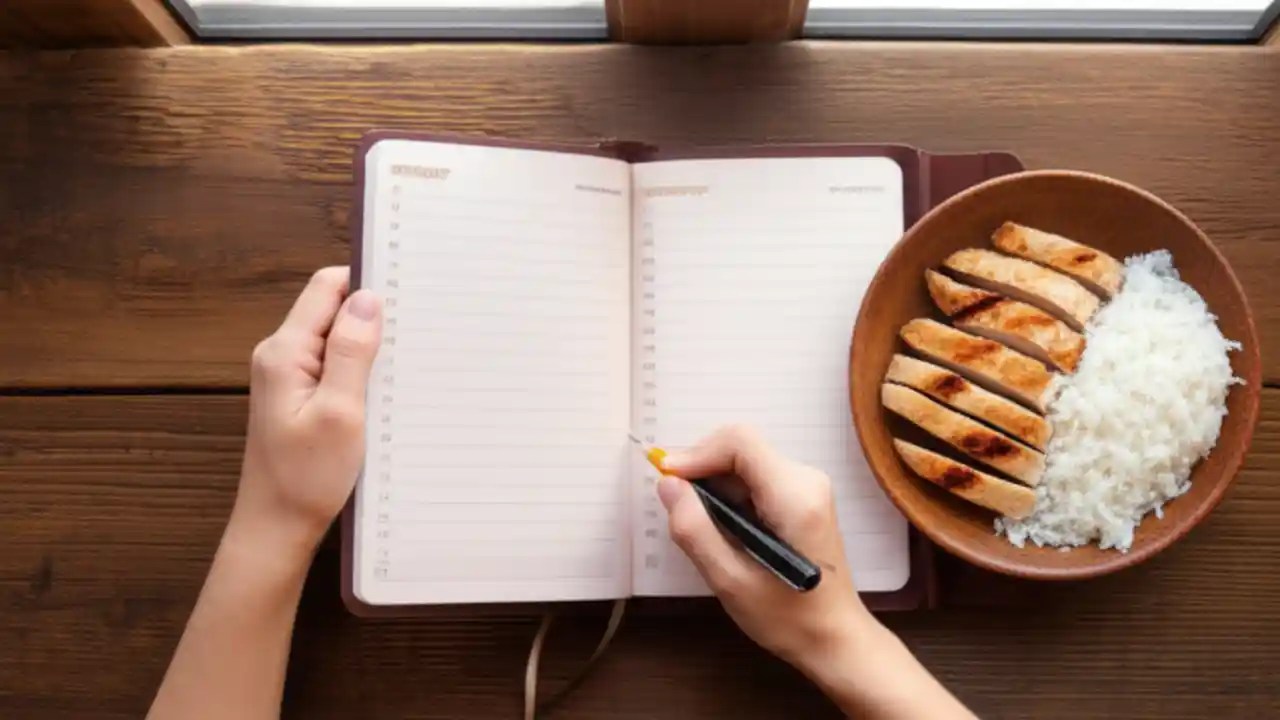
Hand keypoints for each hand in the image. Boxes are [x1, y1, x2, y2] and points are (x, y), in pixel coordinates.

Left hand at [234, 267, 382, 551]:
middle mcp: (280, 355)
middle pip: (332, 308)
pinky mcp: (298, 395)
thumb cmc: (305, 479)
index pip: (327, 287)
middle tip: (412, 336)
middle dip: (372, 315)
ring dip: (368, 346)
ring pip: (336, 337)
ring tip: (399, 368)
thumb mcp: (340, 413)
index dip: (366, 283)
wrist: (276, 529)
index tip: (405, 293)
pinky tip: (380, 391)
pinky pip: (333, 364)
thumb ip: (352, 352)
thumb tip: (368, 298)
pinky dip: (359, 370)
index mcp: (285, 352)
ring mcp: (288, 376)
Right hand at [656, 425, 877, 673]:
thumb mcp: (730, 581)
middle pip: (741, 448)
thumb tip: (668, 485)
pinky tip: (723, 530)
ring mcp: (808, 487)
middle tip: (677, 507)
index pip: (740, 442)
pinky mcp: (802, 497)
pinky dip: (730, 495)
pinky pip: (755, 478)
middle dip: (702, 469)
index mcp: (794, 496)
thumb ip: (695, 530)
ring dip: (715, 485)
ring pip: (745, 462)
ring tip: (701, 526)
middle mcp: (806, 480)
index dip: (696, 453)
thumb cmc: (788, 619)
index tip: (667, 480)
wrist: (835, 639)